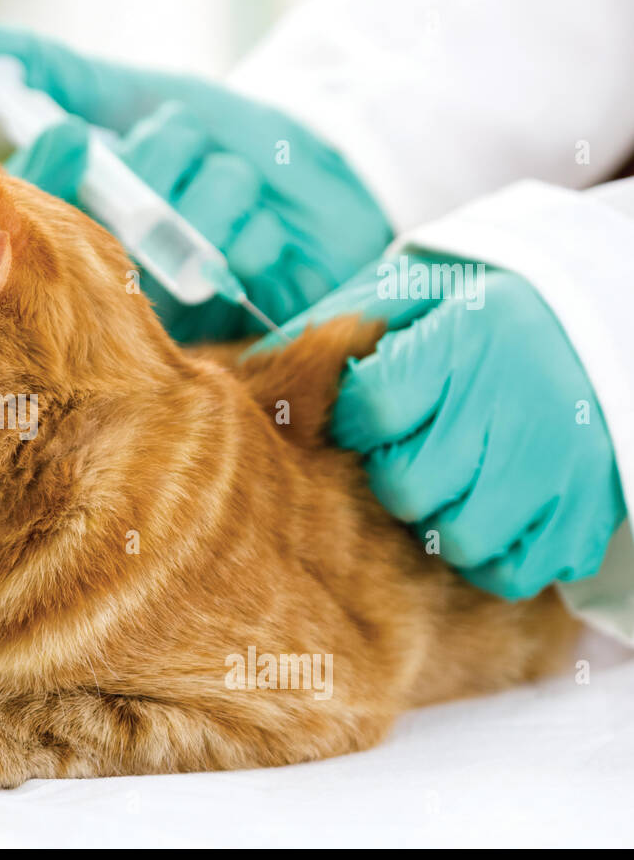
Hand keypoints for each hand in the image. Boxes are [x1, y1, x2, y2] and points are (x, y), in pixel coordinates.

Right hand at [0, 16, 391, 340]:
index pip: (35, 208)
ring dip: (223, 182)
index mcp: (77, 221)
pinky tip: (270, 229)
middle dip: (164, 156)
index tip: (72, 130)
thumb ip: (46, 71)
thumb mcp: (124, 92)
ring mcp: (167, 302)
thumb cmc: (209, 133)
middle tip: (186, 138)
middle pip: (114, 216)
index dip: (51, 171)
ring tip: (237, 179)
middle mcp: (112, 271)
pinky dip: (259, 226)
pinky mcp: (225, 321)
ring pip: (183, 228)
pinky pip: (235, 260)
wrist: (320, 162)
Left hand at [252, 255, 625, 598]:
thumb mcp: (415, 288)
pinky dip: (494, 554)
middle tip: (416, 445)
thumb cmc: (489, 304)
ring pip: (459, 538)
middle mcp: (515, 407)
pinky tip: (491, 511)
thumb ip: (339, 323)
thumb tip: (260, 368)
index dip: (359, 417)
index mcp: (466, 342)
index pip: (373, 408)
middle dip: (395, 471)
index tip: (373, 409)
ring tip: (454, 479)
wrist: (609, 312)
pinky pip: (514, 571)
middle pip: (407, 486)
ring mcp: (558, 467)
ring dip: (441, 518)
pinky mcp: (586, 512)